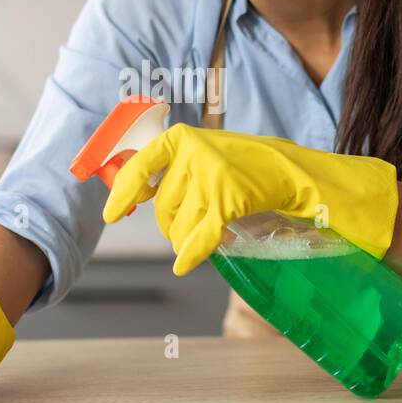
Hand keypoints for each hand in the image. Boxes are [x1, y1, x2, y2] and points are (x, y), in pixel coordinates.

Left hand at [102, 124, 398, 275]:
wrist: (290, 170)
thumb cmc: (242, 164)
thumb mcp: (204, 153)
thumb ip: (170, 168)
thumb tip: (134, 196)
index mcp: (182, 138)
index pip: (140, 166)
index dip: (123, 194)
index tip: (112, 216)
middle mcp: (193, 153)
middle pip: (163, 206)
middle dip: (172, 223)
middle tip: (192, 224)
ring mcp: (210, 176)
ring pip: (181, 225)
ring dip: (188, 238)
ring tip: (208, 229)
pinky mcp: (226, 200)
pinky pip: (199, 237)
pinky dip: (191, 254)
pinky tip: (185, 264)